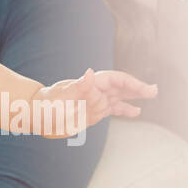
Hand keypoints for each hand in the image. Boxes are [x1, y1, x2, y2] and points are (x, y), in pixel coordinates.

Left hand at [31, 68, 157, 137]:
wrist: (34, 114)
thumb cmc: (45, 105)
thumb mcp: (60, 98)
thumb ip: (78, 88)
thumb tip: (89, 73)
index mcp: (87, 84)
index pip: (113, 80)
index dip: (128, 83)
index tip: (140, 89)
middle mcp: (93, 91)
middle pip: (119, 86)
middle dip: (136, 87)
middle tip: (153, 89)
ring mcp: (93, 101)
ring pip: (119, 96)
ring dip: (134, 95)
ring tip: (151, 94)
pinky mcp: (92, 113)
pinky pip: (112, 109)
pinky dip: (125, 110)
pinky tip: (136, 112)